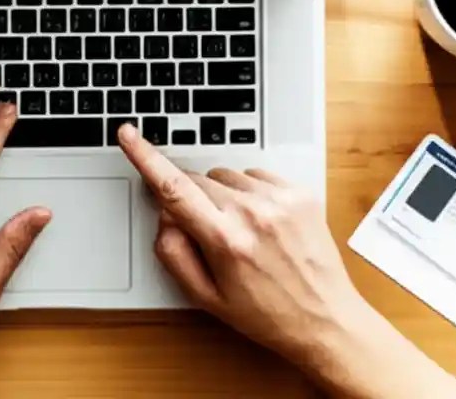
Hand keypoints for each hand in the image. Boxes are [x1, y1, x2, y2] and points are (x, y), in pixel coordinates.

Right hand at [117, 124, 455, 398]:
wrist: (326, 319)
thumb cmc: (267, 314)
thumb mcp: (207, 297)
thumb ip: (174, 253)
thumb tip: (163, 216)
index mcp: (225, 241)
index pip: (174, 188)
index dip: (146, 158)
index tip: (129, 136)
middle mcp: (253, 214)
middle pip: (198, 180)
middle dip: (192, 199)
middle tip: (210, 234)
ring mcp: (279, 200)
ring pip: (226, 176)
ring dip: (223, 195)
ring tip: (242, 232)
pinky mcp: (299, 194)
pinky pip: (256, 175)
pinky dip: (250, 192)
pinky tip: (261, 221)